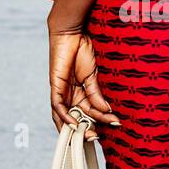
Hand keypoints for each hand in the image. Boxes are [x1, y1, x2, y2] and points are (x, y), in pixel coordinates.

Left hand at [48, 23, 120, 138]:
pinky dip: (65, 116)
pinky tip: (74, 124)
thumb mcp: (93, 75)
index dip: (99, 120)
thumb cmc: (82, 49)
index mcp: (80, 92)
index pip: (89, 111)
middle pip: (78, 117)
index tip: (113, 125)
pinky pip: (58, 106)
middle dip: (87, 128)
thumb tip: (106, 109)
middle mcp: (70, 94)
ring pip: (66, 115)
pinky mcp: (55, 86)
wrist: (71, 32)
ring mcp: (61, 91)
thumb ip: (96, 93)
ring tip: (89, 134)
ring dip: (77, 127)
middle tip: (98, 136)